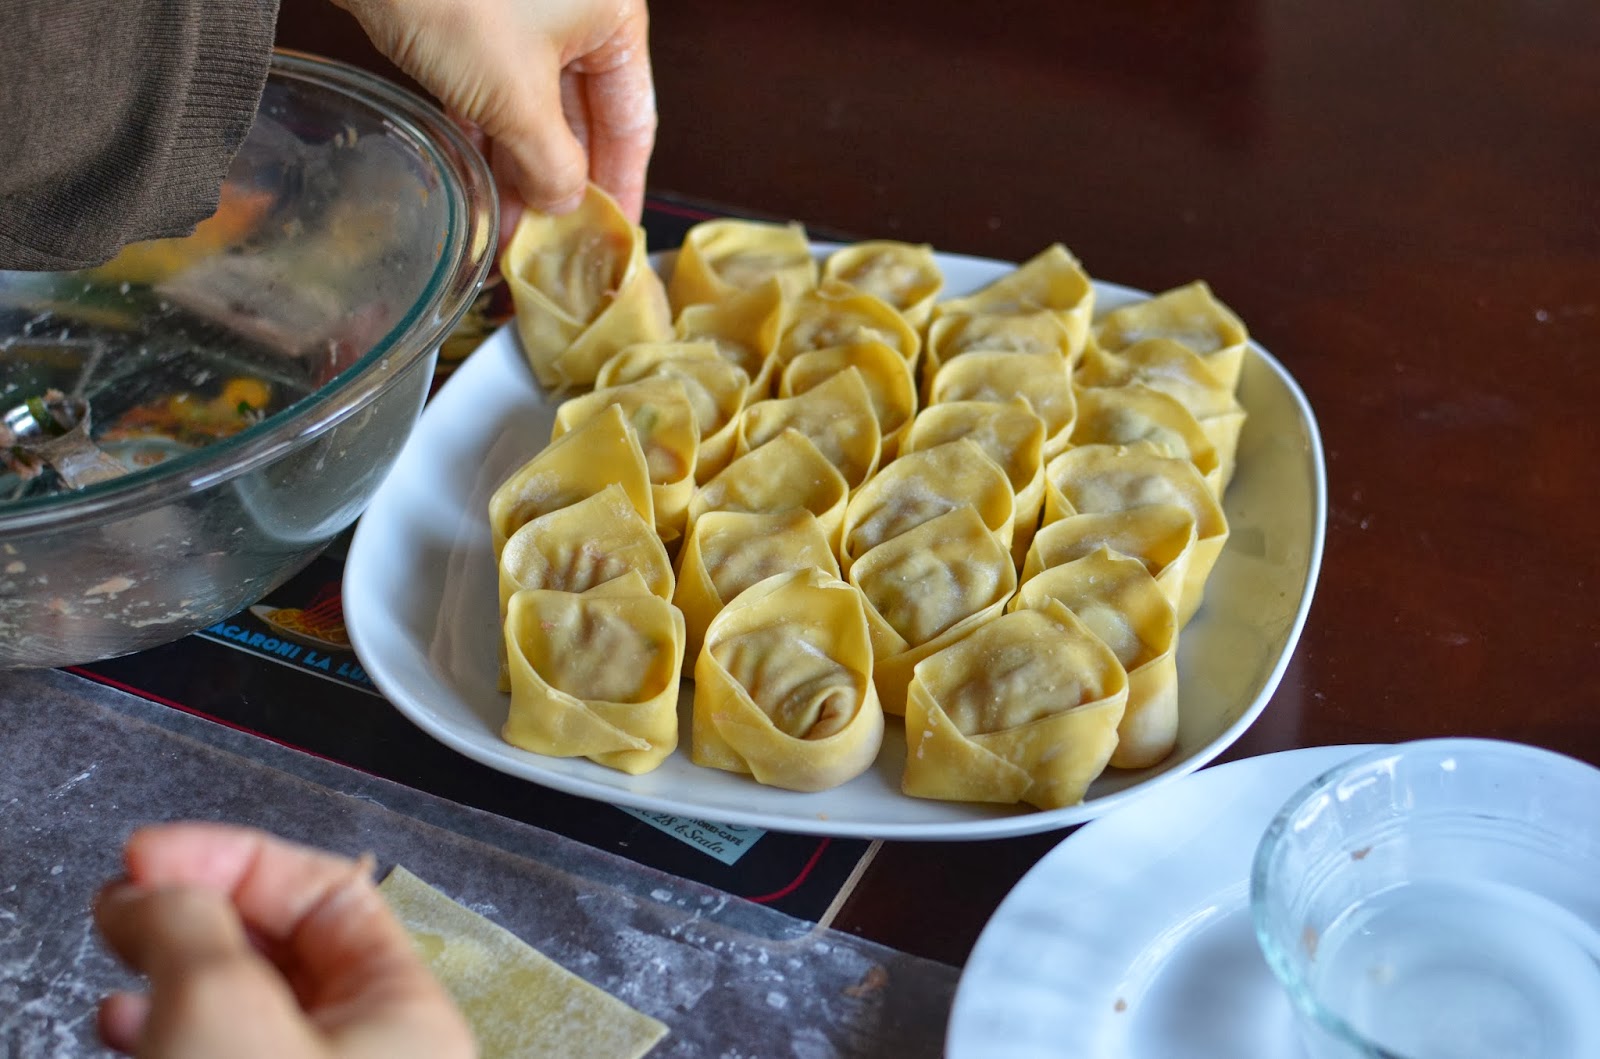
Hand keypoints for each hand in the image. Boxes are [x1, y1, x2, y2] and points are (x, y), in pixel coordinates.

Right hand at [93, 823, 473, 1058]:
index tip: (151, 851)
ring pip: (246, 1003)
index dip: (236, 858)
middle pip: (284, 943)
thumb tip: (153, 888)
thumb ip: (193, 924)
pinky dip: (170, 1028)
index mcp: (409, 1010)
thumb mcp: (225, 1009)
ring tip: (119, 950)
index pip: (329, 890)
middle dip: (198, 910)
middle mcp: (377, 1049)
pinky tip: (126, 1022)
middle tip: (127, 897)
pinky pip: (221, 1051)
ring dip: (175, 969)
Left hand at [332, 0, 655, 231]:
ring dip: (522, 170)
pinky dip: (491, 138)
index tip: (613, 236)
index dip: (622, 184)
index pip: (631, 118)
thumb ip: (551, 162)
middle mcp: (575, 12)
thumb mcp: (514, 96)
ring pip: (534, 108)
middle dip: (561, 184)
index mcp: (612, 18)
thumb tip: (566, 206)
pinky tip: (482, 187)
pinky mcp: (473, 20)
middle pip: (582, 117)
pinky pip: (495, 91)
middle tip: (552, 245)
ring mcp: (523, 15)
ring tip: (508, 231)